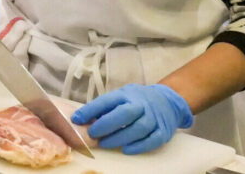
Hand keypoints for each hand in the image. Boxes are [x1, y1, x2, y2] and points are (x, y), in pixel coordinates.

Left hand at [71, 83, 193, 154]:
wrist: (168, 101)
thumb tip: (82, 118)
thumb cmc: (136, 100)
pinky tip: (126, 150)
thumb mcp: (121, 96)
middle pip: (125, 113)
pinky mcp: (163, 131)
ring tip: (105, 144)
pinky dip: (138, 147)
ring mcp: (154, 118)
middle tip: (92, 134)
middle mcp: (141, 104)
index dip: (91, 110)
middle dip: (106, 125)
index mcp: (127, 94)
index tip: (76, 119)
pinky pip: (152, 140)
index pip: (107, 100)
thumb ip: (105, 107)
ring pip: (138, 128)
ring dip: (119, 138)